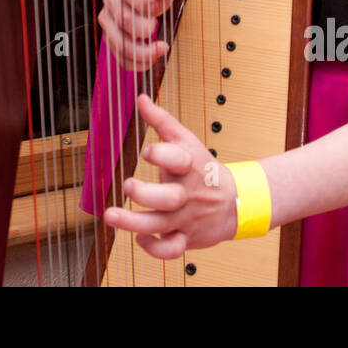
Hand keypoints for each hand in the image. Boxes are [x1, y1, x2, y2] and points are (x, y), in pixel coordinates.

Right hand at [96, 0, 174, 71]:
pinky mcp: (110, 38)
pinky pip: (120, 57)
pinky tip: (151, 61)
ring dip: (143, 52)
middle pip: (123, 19)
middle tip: (162, 29)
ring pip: (119, 43)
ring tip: (162, 49)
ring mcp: (109, 21)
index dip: (145, 3)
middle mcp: (112, 1)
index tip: (157, 8)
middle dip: (145, 29)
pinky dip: (136, 64)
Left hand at [103, 94, 240, 257]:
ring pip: (162, 224)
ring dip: (134, 223)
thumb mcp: (186, 140)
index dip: (161, 154)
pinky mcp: (186, 237)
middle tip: (128, 185)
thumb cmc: (203, 168)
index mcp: (189, 165)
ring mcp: (187, 216)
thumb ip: (161, 120)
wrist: (236, 201)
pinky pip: (171, 249)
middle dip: (146, 193)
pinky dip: (154, 248)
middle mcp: (187, 192)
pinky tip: (140, 237)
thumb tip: (140, 98)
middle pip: (168, 197)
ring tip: (111, 216)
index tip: (146, 151)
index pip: (178, 159)